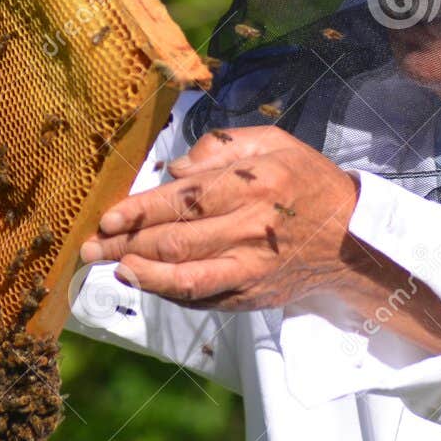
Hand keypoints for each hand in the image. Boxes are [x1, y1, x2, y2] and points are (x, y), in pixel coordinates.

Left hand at [78, 126, 440, 353]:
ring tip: (111, 267)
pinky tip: (143, 281)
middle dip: (126, 243)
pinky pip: (203, 297)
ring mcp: (253, 267)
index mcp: (256, 183)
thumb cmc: (305, 181)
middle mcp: (253, 228)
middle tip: (89, 247)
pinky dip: (168, 292)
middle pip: (177, 239)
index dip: (141, 210)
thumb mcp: (273, 143)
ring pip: (187, 276)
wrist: (351, 238)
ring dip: (142, 274)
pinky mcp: (253, 294)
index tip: (107, 217)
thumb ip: (222, 146)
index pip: (187, 199)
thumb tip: (175, 167)